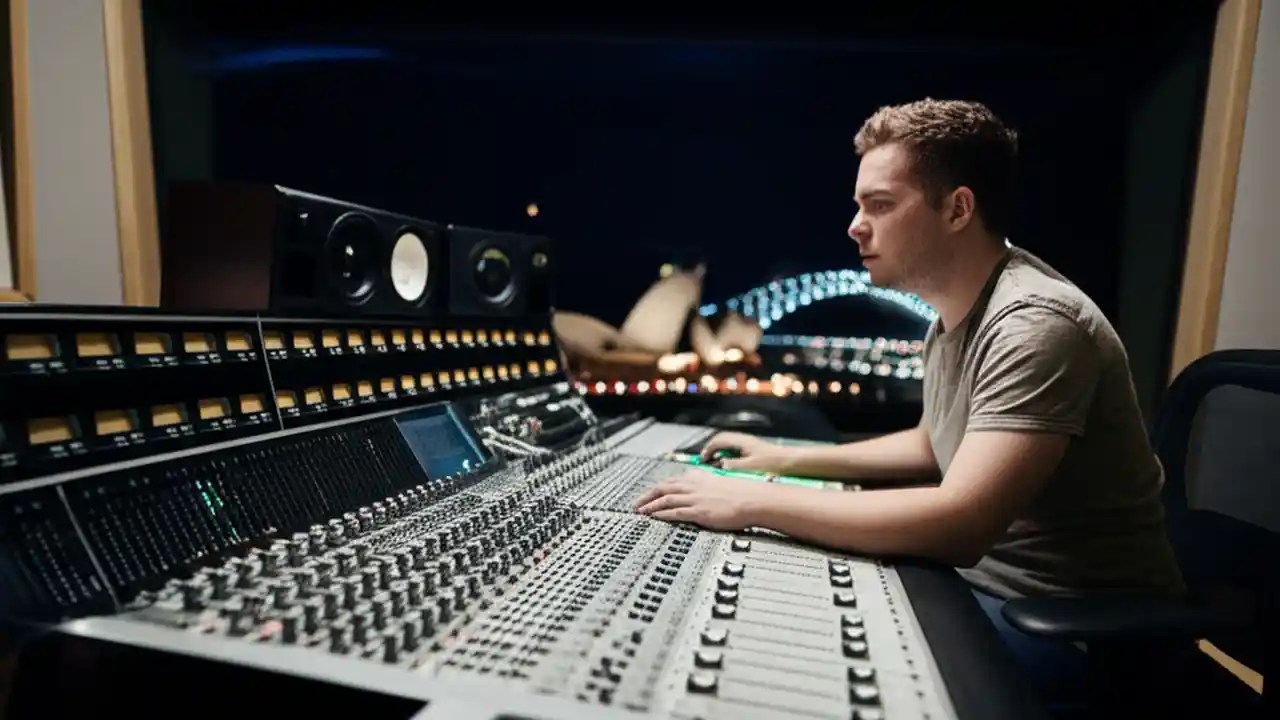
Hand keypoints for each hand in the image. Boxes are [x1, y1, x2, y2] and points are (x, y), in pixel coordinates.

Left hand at [634, 469, 777, 530]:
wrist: (754, 499)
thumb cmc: (744, 493)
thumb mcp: (722, 483)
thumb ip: (709, 486)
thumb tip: (705, 492)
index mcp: (699, 477)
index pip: (673, 481)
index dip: (658, 487)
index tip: (651, 492)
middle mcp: (694, 486)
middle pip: (663, 488)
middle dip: (648, 495)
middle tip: (637, 504)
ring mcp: (695, 498)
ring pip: (665, 500)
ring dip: (650, 506)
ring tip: (641, 512)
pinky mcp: (698, 511)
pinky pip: (675, 513)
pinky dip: (662, 515)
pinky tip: (654, 517)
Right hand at [700, 431, 794, 472]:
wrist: (791, 463)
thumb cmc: (771, 465)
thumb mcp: (748, 468)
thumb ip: (732, 465)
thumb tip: (719, 464)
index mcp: (741, 441)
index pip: (718, 440)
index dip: (708, 448)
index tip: (702, 460)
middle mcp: (744, 439)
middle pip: (722, 439)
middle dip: (712, 448)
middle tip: (706, 460)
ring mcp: (749, 444)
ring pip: (729, 444)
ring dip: (720, 452)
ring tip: (716, 464)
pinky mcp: (754, 450)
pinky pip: (736, 449)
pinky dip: (728, 455)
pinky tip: (730, 466)